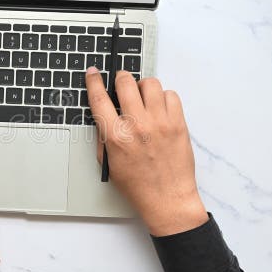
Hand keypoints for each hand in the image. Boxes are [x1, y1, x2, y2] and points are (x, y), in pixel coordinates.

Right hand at [86, 67, 207, 236]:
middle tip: (121, 84)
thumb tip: (104, 114)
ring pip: (151, 84)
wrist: (168, 199)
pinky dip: (163, 98)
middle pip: (126, 83)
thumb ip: (104, 136)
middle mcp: (138, 126)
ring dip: (143, 87)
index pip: (99, 99)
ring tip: (143, 98)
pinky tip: (159, 109)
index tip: (93, 73)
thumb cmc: (138, 185)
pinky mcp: (179, 124)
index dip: (93, 81)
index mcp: (116, 137)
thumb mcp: (109, 163)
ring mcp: (160, 123)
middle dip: (120, 79)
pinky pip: (171, 95)